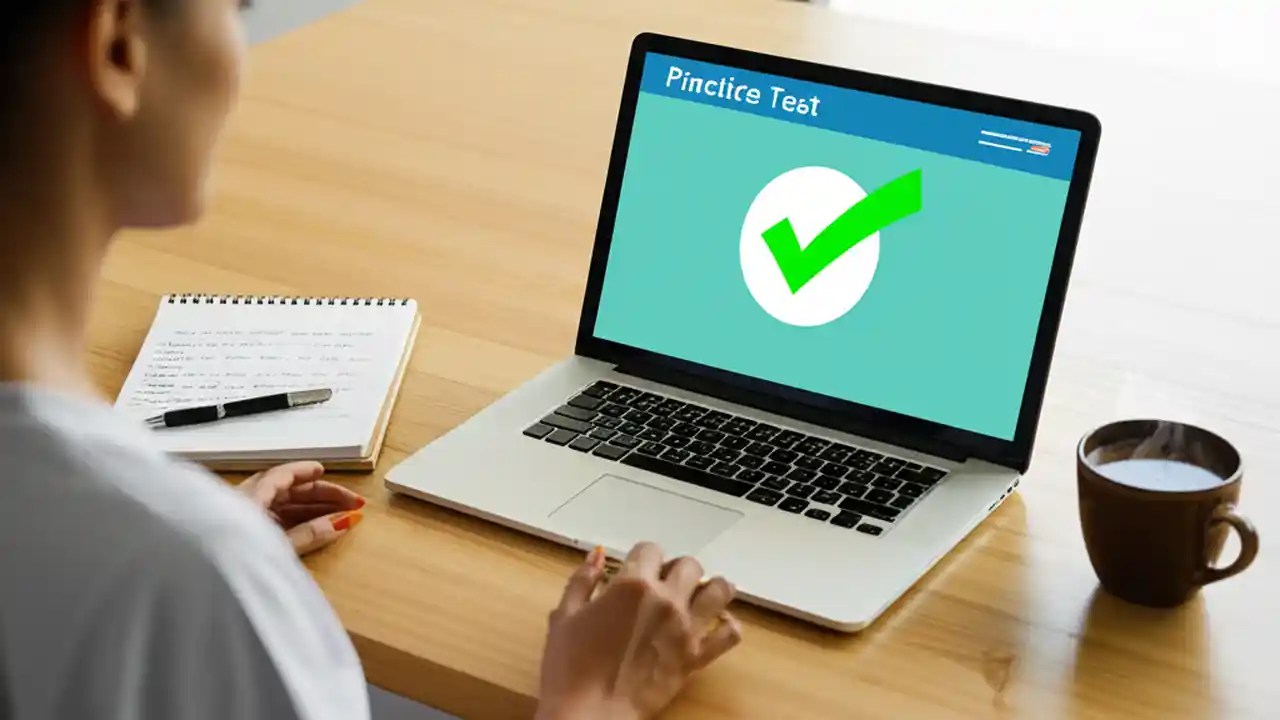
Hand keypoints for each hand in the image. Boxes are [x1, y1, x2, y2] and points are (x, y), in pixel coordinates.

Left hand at [237, 461, 365, 554]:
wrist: (195, 589)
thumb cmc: (228, 563)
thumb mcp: (276, 549)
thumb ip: (308, 535)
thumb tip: (341, 522)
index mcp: (246, 499)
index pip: (281, 476)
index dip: (305, 472)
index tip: (325, 471)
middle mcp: (241, 505)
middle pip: (285, 491)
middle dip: (319, 495)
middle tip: (350, 504)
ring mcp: (239, 522)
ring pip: (280, 507)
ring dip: (311, 510)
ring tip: (341, 517)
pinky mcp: (239, 539)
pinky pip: (272, 522)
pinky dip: (295, 522)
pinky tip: (313, 529)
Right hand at [536, 543, 742, 719]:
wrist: (588, 715)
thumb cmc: (569, 667)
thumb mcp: (565, 616)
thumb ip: (583, 580)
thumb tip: (597, 556)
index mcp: (632, 584)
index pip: (650, 549)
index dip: (642, 557)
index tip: (635, 570)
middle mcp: (665, 600)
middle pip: (689, 565)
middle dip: (676, 569)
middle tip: (664, 584)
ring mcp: (686, 629)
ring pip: (719, 591)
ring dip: (711, 588)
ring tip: (699, 595)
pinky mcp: (696, 658)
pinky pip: (729, 635)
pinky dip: (727, 626)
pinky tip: (715, 625)